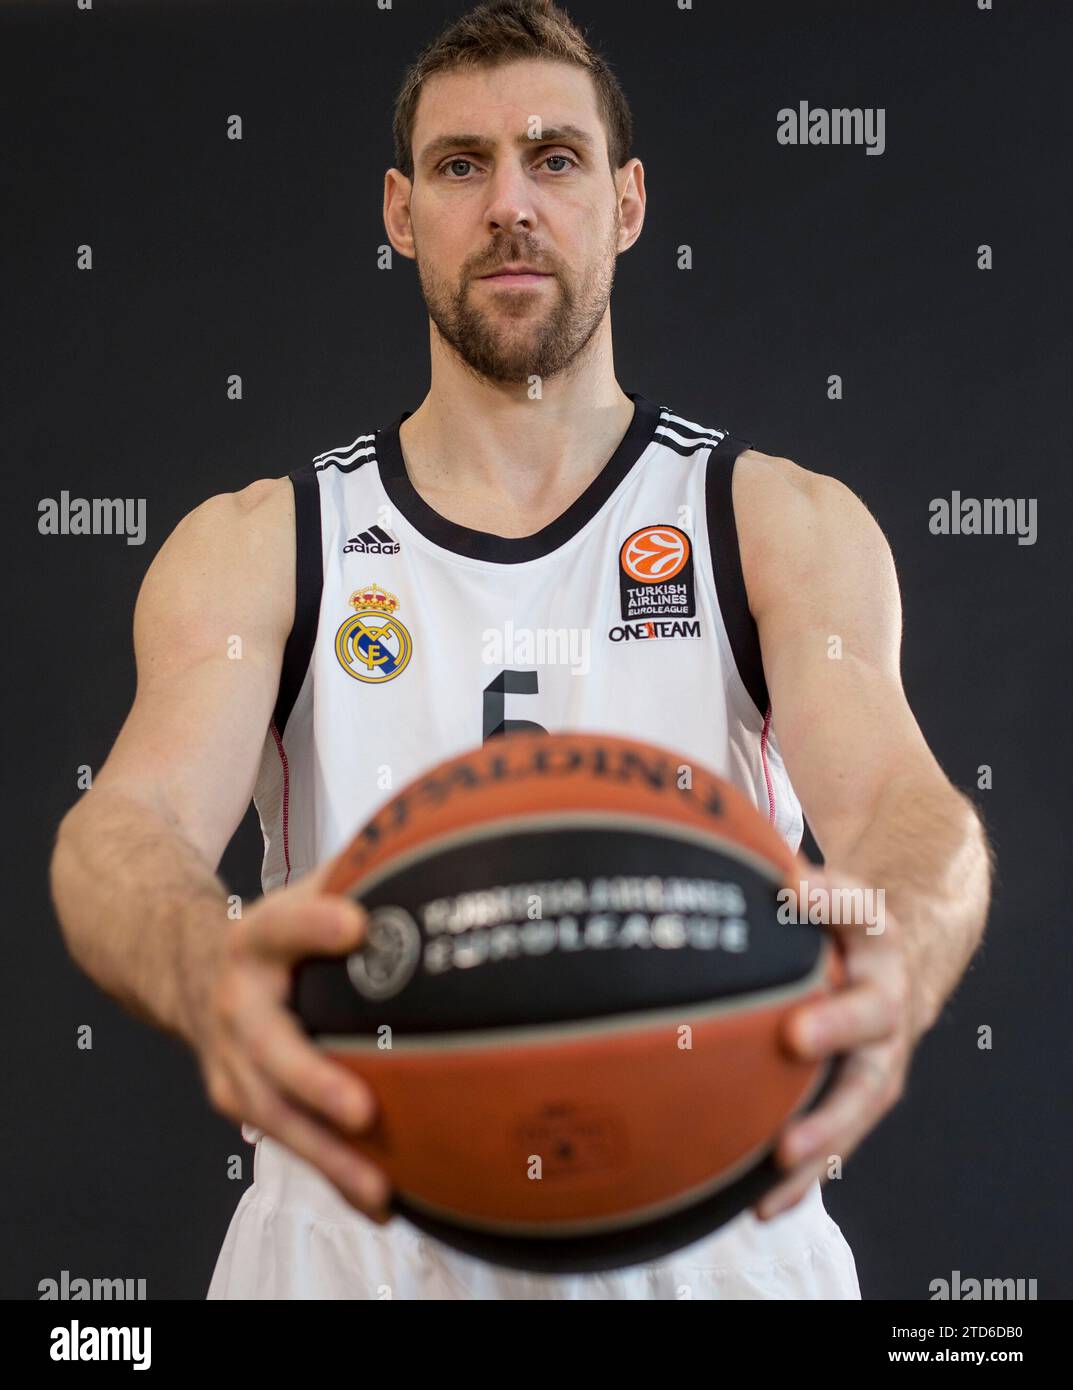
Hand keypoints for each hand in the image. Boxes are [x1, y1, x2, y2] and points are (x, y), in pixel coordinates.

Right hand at [183, 860, 390, 1221]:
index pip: (281, 926)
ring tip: (378, 1188)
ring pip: (274, 1113)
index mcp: (255, 940)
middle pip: (269, 1048)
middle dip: (314, 1081)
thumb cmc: (271, 931)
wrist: (180, 965)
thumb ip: (357, 878)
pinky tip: (378, 1198)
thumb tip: (441, 853)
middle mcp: (235, 1003)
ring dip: (326, 1152)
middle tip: (361, 1110)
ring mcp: (229, 1059)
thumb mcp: (302, 891)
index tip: (355, 923)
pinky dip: (328, 1168)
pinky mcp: (236, 1099)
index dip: (313, 924)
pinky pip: (285, 1137)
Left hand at [754, 867, 915, 1220]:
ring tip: (785, 1154)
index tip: (792, 886)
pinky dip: (803, 1176)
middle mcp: (886, 995)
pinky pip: (835, 1143)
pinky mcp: (860, 1100)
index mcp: (873, 933)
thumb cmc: (827, 923)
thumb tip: (713, 848)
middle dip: (836, 1023)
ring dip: (826, 1125)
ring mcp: (881, 1055)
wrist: (888, 962)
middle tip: (796, 1035)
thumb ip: (776, 875)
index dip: (829, 897)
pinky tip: (761, 1205)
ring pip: (862, 1095)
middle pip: (871, 1012)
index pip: (859, 906)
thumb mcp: (813, 887)